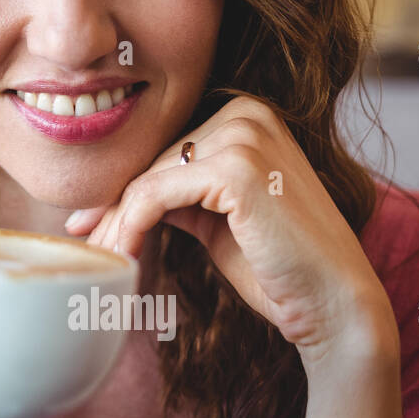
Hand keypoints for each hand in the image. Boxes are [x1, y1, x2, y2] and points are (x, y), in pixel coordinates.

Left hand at [64, 96, 395, 367]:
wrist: (333, 304)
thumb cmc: (276, 266)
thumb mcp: (215, 218)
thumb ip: (176, 195)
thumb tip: (115, 198)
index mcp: (247, 115)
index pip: (166, 152)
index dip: (123, 192)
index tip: (85, 225)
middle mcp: (247, 113)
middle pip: (153, 164)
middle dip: (113, 211)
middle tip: (86, 251)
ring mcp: (245, 135)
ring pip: (148, 181)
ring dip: (116, 226)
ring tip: (99, 263)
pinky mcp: (236, 167)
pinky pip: (155, 197)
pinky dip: (129, 229)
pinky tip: (119, 259)